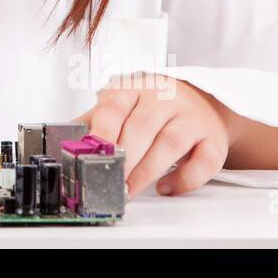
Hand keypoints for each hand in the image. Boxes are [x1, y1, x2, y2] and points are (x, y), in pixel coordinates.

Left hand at [76, 72, 238, 197]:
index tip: (91, 154)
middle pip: (142, 126)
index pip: (115, 106)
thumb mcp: (122, 102)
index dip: (102, 131)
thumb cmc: (152, 105)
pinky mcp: (213, 140)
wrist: (202, 100)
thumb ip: (94, 119)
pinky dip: (185, 179)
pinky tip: (165, 187)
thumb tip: (64, 139)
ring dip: (147, 171)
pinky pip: (204, 162)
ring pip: (171, 143)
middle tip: (109, 181)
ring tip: (130, 190)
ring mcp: (191, 118)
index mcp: (135, 88)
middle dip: (124, 158)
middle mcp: (165, 99)